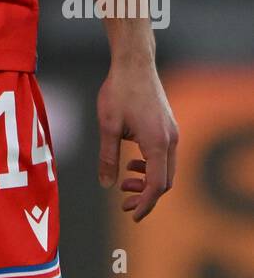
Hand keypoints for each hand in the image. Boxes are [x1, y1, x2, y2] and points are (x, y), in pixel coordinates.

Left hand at [96, 58, 178, 220]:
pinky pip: (164, 156)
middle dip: (145, 196)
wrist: (134, 63)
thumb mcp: (108, 126)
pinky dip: (150, 166)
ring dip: (147, 180)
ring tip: (124, 181)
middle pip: (165, 181)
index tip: (132, 214)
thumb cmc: (119, 91)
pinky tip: (132, 162)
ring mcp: (172, 132)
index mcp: (157, 143)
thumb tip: (106, 184)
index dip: (145, 203)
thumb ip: (108, 157)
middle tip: (123, 203)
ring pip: (166, 169)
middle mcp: (170, 139)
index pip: (157, 185)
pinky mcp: (168, 126)